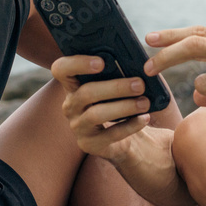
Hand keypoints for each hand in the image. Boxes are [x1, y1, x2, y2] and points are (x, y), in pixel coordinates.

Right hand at [53, 54, 197, 205]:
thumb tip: (136, 60)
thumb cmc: (118, 103)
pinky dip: (130, 126)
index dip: (77, 63)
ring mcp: (78, 126)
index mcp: (73, 85)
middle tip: (139, 84)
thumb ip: (117, 72)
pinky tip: (144, 118)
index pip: (61, 69)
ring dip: (123, 107)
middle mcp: (70, 105)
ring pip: (96, 114)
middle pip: (86, 93)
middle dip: (115, 87)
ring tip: (145, 102)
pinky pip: (110, 135)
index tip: (101, 61)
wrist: (123, 137)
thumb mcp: (114, 86)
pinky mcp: (89, 144)